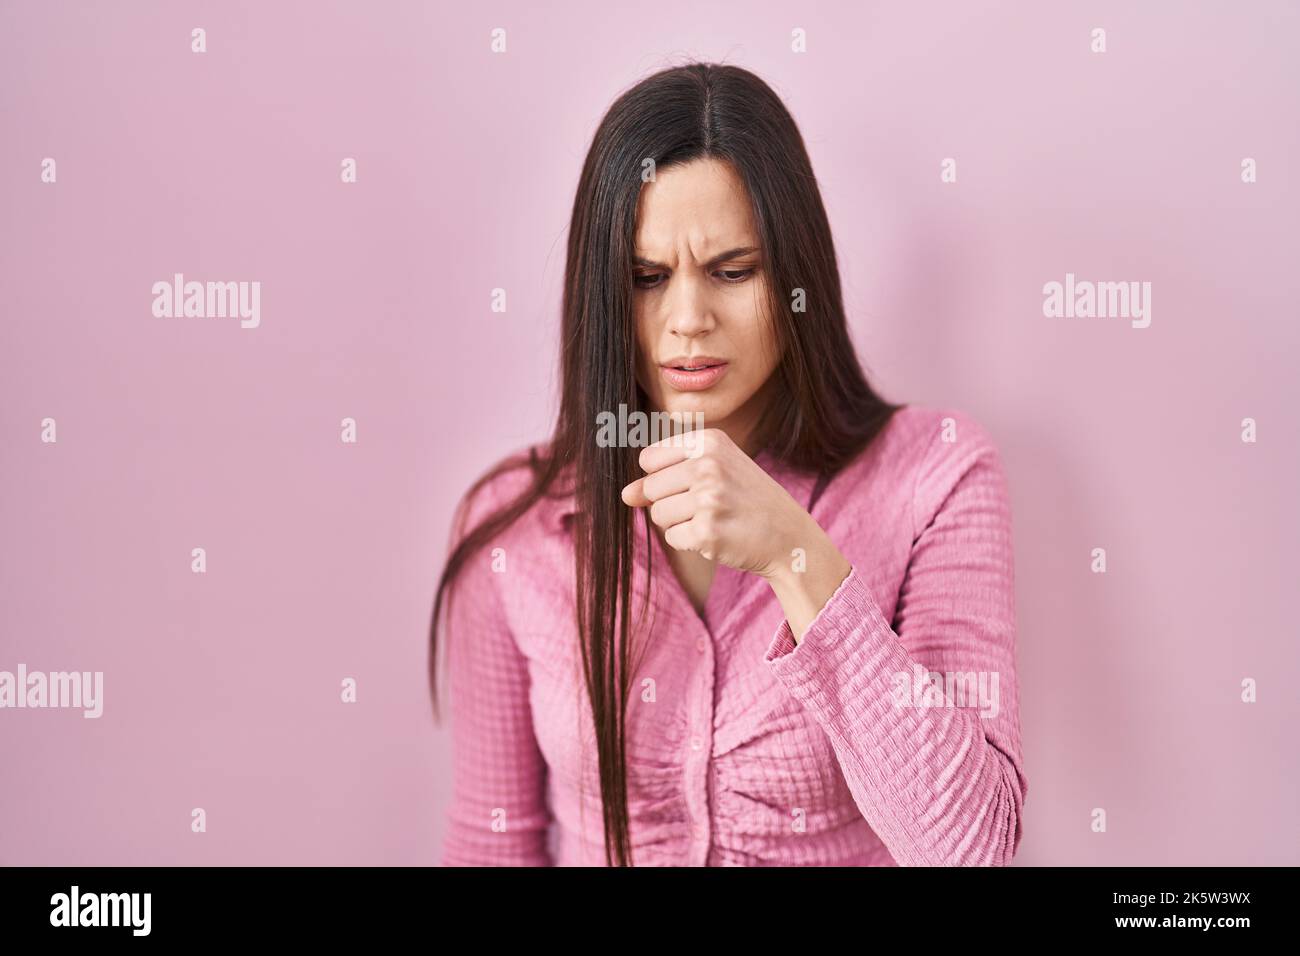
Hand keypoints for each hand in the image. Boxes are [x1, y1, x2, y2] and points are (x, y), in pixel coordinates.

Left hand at [619, 429, 824, 580]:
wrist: (789, 536)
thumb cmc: (746, 500)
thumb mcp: (713, 472)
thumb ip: (665, 476)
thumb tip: (625, 495)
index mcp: (710, 441)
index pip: (649, 459)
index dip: (664, 478)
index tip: (694, 484)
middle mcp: (709, 465)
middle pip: (650, 488)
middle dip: (670, 503)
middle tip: (708, 506)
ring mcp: (708, 498)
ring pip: (658, 515)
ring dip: (680, 524)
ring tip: (715, 519)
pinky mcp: (707, 531)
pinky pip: (672, 538)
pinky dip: (690, 542)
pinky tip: (718, 536)